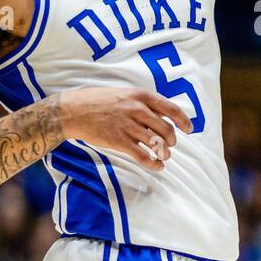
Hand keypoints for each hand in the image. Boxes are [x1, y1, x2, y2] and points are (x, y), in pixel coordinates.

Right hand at [58, 86, 193, 170]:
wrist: (72, 111)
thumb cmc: (96, 101)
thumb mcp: (122, 93)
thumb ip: (140, 102)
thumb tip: (158, 114)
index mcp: (139, 96)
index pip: (171, 108)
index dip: (183, 120)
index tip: (189, 129)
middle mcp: (137, 110)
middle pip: (166, 129)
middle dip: (172, 140)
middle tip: (170, 144)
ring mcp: (129, 126)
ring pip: (157, 143)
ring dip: (164, 153)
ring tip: (164, 156)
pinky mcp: (120, 142)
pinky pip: (144, 156)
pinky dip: (154, 163)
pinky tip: (157, 166)